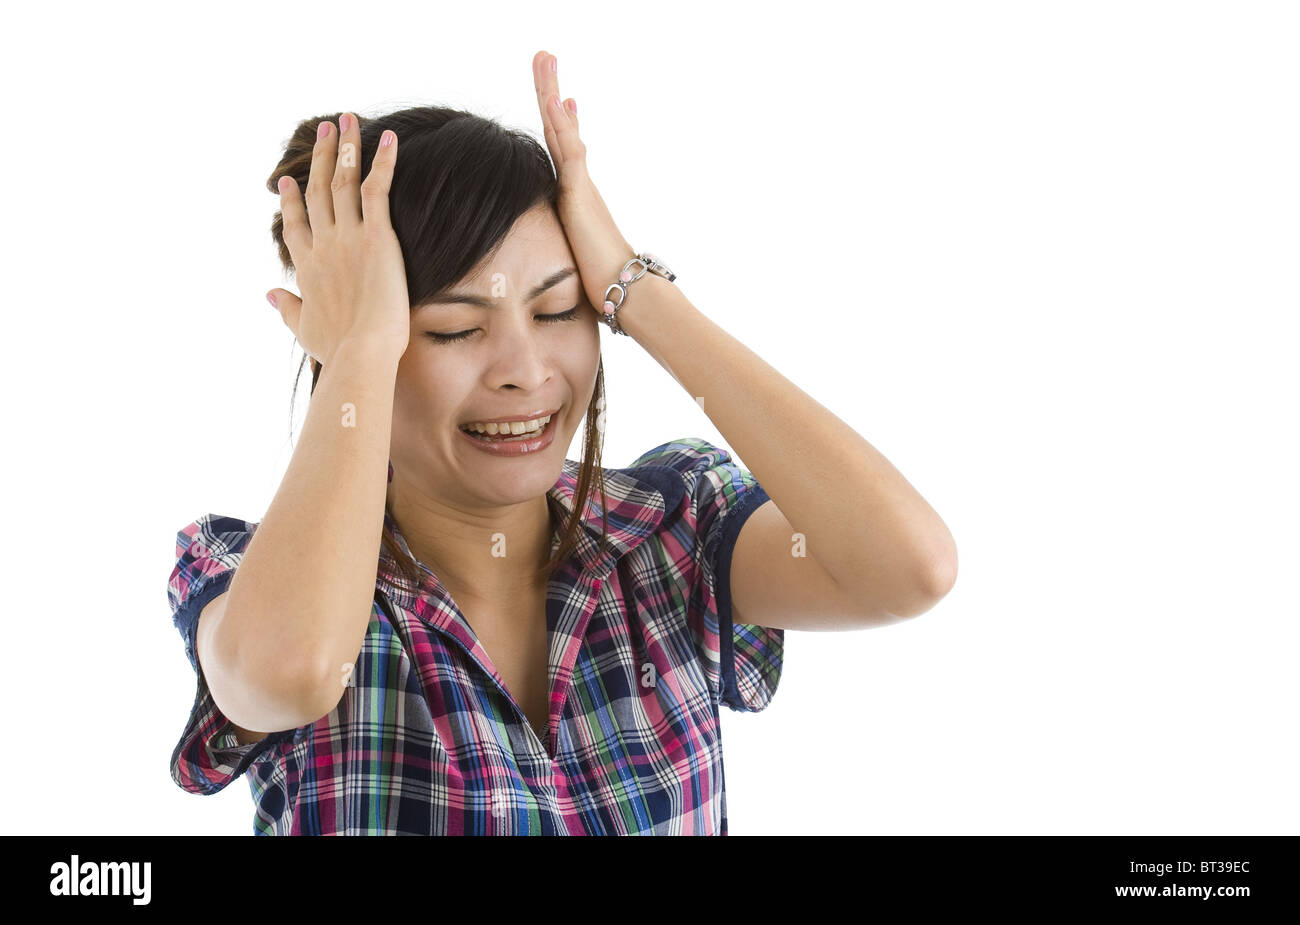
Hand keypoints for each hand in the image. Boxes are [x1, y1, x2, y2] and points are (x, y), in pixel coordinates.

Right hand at [267, 113, 410, 367]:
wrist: (361, 352)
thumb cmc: (337, 349)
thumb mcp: (304, 328)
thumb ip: (286, 308)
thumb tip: (269, 295)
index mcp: (307, 265)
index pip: (295, 223)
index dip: (291, 200)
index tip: (288, 180)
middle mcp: (324, 244)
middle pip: (318, 190)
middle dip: (321, 157)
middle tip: (325, 129)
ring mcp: (348, 236)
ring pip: (343, 181)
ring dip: (345, 148)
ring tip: (347, 120)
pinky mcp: (377, 236)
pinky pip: (377, 189)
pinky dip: (382, 161)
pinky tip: (387, 137)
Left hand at [532, 50, 636, 321]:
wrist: (627, 292)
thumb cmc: (607, 286)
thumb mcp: (579, 260)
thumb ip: (574, 250)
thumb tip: (578, 265)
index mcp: (577, 199)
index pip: (566, 152)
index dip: (564, 123)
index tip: (564, 98)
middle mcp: (580, 185)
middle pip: (562, 129)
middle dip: (552, 92)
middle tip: (545, 56)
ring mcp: (580, 187)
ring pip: (562, 129)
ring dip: (552, 92)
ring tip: (544, 58)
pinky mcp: (579, 195)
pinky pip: (569, 151)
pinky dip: (563, 124)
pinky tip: (557, 100)